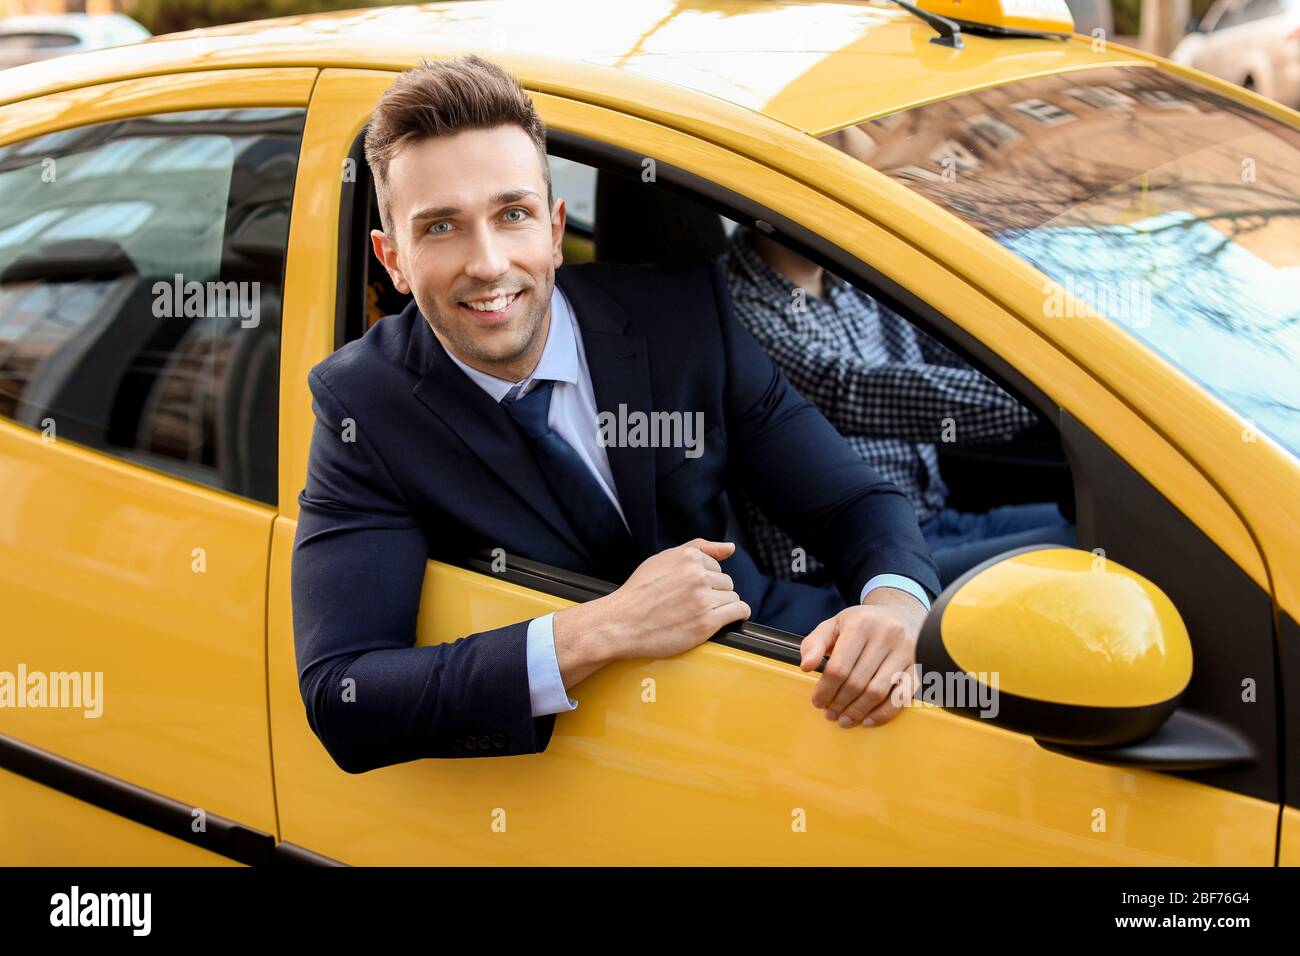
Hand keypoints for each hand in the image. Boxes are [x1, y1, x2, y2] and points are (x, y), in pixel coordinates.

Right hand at [603, 538, 750, 657]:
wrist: (621, 623)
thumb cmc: (638, 593)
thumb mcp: (663, 559)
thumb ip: (698, 548)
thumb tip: (730, 548)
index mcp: (688, 558)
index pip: (715, 566)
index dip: (705, 580)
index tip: (691, 591)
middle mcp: (698, 575)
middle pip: (726, 582)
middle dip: (714, 593)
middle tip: (693, 605)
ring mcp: (703, 599)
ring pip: (732, 597)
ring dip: (722, 606)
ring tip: (702, 614)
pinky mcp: (706, 622)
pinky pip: (738, 611)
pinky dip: (738, 615)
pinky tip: (729, 618)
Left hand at [798, 587, 927, 727]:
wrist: (901, 614)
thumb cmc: (862, 623)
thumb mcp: (834, 625)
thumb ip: (814, 643)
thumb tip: (806, 666)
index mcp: (861, 624)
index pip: (839, 667)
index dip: (825, 690)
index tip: (817, 702)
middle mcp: (886, 635)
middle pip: (857, 682)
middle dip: (840, 703)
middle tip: (830, 714)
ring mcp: (906, 650)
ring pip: (878, 692)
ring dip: (859, 711)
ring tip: (845, 719)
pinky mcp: (919, 665)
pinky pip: (903, 696)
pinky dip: (885, 713)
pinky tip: (869, 720)